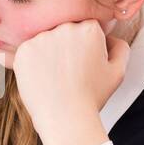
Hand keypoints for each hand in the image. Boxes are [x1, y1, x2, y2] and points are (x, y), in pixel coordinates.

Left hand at [11, 20, 129, 144]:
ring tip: (57, 77)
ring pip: (47, 40)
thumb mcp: (118, 71)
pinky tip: (43, 78)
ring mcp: (42, 37)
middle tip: (71, 72)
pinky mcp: (24, 50)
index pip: (87, 27)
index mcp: (89, 29)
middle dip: (68, 47)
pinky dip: (34, 62)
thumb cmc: (92, 96)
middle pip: (66, 30)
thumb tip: (109, 36)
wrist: (64, 117)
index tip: (85, 62)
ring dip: (50, 53)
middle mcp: (65, 27)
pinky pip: (29, 50)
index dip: (87, 45)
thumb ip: (120, 47)